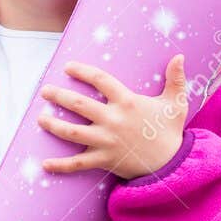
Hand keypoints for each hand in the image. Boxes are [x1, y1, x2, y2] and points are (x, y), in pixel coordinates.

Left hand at [39, 55, 188, 180]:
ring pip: (73, 133)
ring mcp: (107, 142)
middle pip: (79, 105)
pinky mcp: (104, 160)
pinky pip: (78, 163)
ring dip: (54, 126)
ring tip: (40, 118)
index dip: (83, 72)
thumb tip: (180, 56)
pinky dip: (61, 165)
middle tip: (45, 91)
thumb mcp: (176, 103)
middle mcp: (113, 120)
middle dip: (59, 97)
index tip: (68, 67)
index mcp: (127, 102)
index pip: (100, 81)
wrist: (172, 164)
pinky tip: (44, 164)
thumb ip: (176, 79)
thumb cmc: (170, 131)